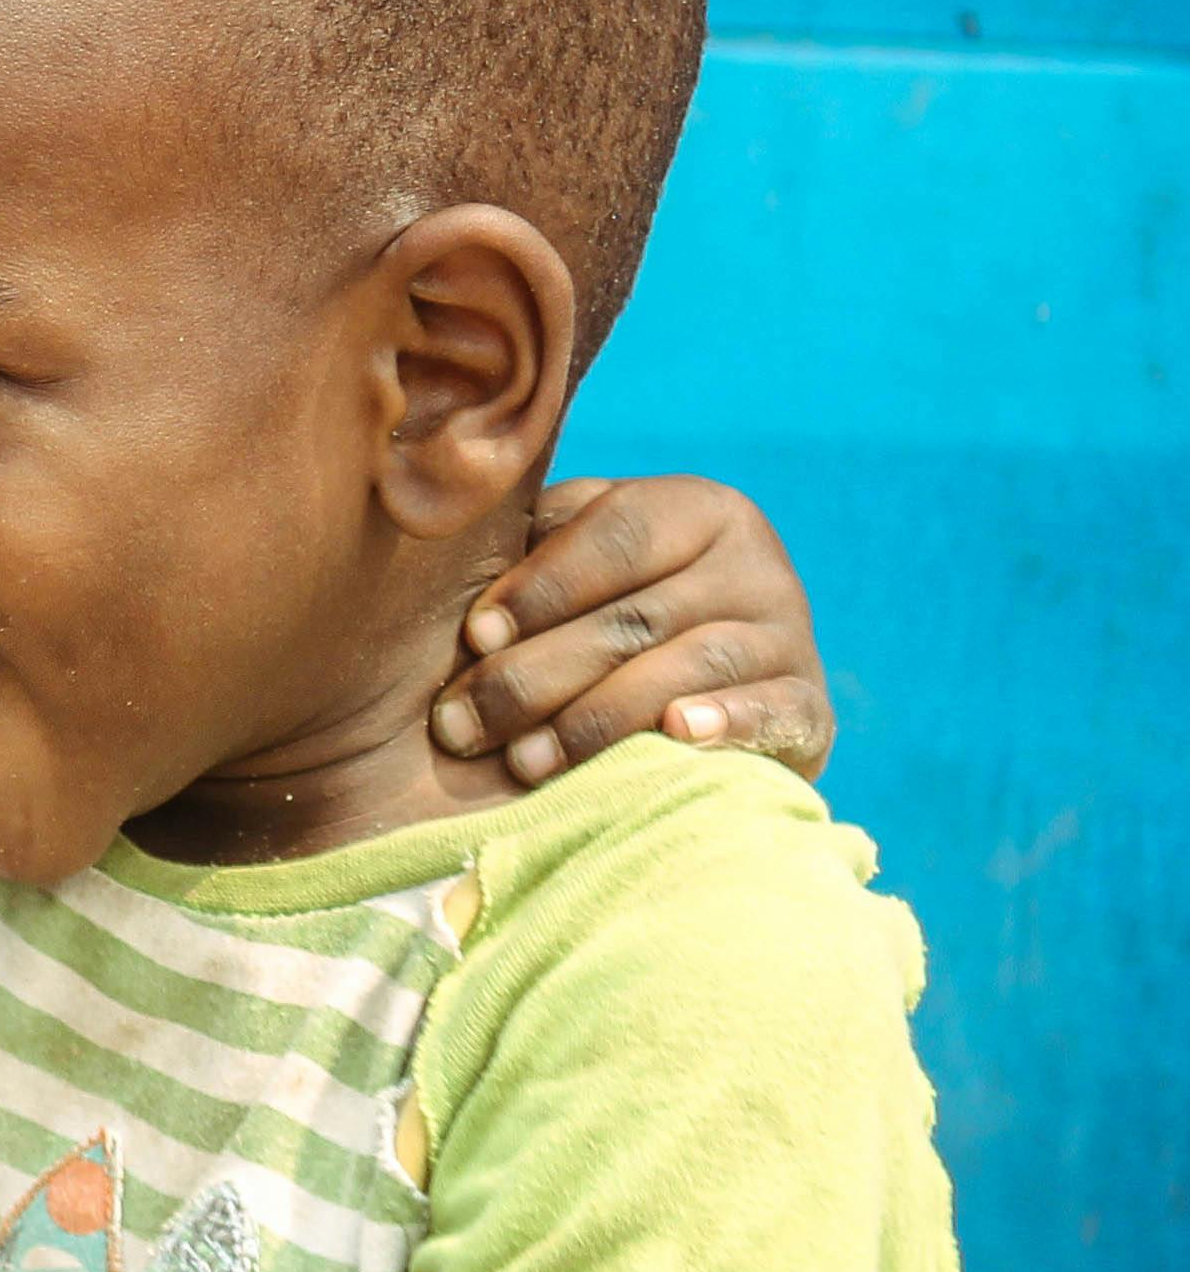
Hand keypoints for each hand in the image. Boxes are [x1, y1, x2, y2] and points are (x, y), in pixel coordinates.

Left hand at [435, 475, 831, 782]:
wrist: (708, 696)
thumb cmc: (605, 614)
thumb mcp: (574, 560)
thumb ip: (531, 542)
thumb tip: (459, 532)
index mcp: (697, 509)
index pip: (618, 532)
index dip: (540, 585)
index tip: (472, 637)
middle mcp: (756, 563)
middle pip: (637, 615)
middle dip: (535, 676)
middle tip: (460, 726)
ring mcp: (791, 635)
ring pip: (690, 667)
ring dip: (596, 719)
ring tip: (523, 762)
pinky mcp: (813, 707)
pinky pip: (778, 711)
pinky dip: (729, 723)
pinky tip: (675, 735)